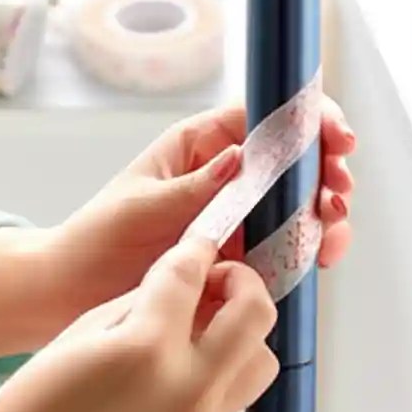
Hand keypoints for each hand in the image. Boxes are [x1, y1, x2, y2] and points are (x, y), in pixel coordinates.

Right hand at [0, 238, 278, 411]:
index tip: (200, 239)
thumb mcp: (79, 335)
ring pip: (262, 357)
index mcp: (144, 348)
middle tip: (212, 277)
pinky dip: (225, 365)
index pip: (191, 274)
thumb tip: (179, 282)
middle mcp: (185, 385)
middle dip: (240, 279)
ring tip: (205, 323)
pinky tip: (188, 360)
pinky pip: (235, 393)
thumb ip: (138, 303)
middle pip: (254, 311)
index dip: (197, 247)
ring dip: (243, 329)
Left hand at [64, 100, 354, 307]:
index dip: (309, 120)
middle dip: (328, 172)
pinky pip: (287, 248)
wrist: (72, 293)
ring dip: (327, 215)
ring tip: (334, 232)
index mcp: (201, 147)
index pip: (265, 117)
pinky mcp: (242, 258)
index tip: (337, 136)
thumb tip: (239, 158)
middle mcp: (226, 178)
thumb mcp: (142, 205)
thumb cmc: (98, 238)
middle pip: (295, 161)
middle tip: (339, 192)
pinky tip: (321, 259)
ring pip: (299, 205)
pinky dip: (312, 251)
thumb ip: (194, 187)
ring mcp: (238, 218)